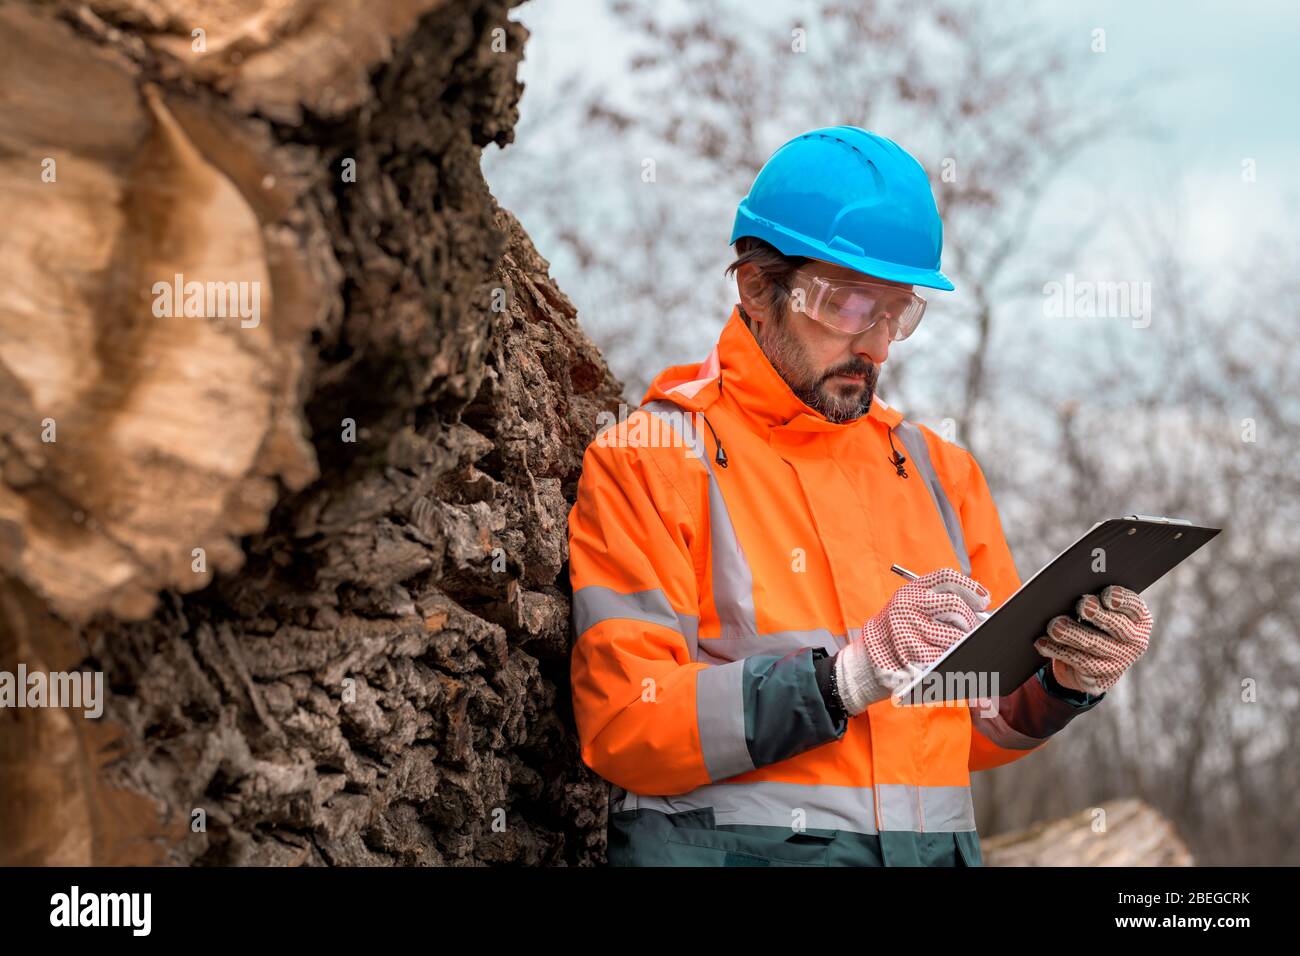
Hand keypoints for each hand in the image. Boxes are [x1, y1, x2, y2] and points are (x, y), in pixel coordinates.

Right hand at [834, 568, 990, 714]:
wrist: (864, 664)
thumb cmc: (895, 636)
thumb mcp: (908, 611)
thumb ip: (937, 605)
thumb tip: (981, 610)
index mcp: (908, 592)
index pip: (946, 578)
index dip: (970, 587)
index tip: (983, 600)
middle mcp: (906, 607)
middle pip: (955, 606)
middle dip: (970, 621)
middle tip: (973, 632)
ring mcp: (907, 632)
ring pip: (954, 636)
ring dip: (962, 646)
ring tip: (957, 650)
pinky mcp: (910, 658)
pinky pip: (945, 660)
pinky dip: (952, 662)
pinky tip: (948, 664)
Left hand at [1034, 585, 1152, 694]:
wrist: (1090, 665)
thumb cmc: (1092, 625)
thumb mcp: (1097, 610)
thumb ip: (1091, 597)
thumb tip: (1069, 584)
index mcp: (1139, 619)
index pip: (1135, 606)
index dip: (1123, 600)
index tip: (1108, 595)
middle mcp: (1135, 641)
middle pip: (1117, 626)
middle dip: (1098, 615)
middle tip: (1082, 605)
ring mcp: (1121, 662)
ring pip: (1095, 645)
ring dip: (1073, 634)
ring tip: (1054, 626)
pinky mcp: (1102, 678)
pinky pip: (1079, 662)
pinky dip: (1058, 650)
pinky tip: (1043, 643)